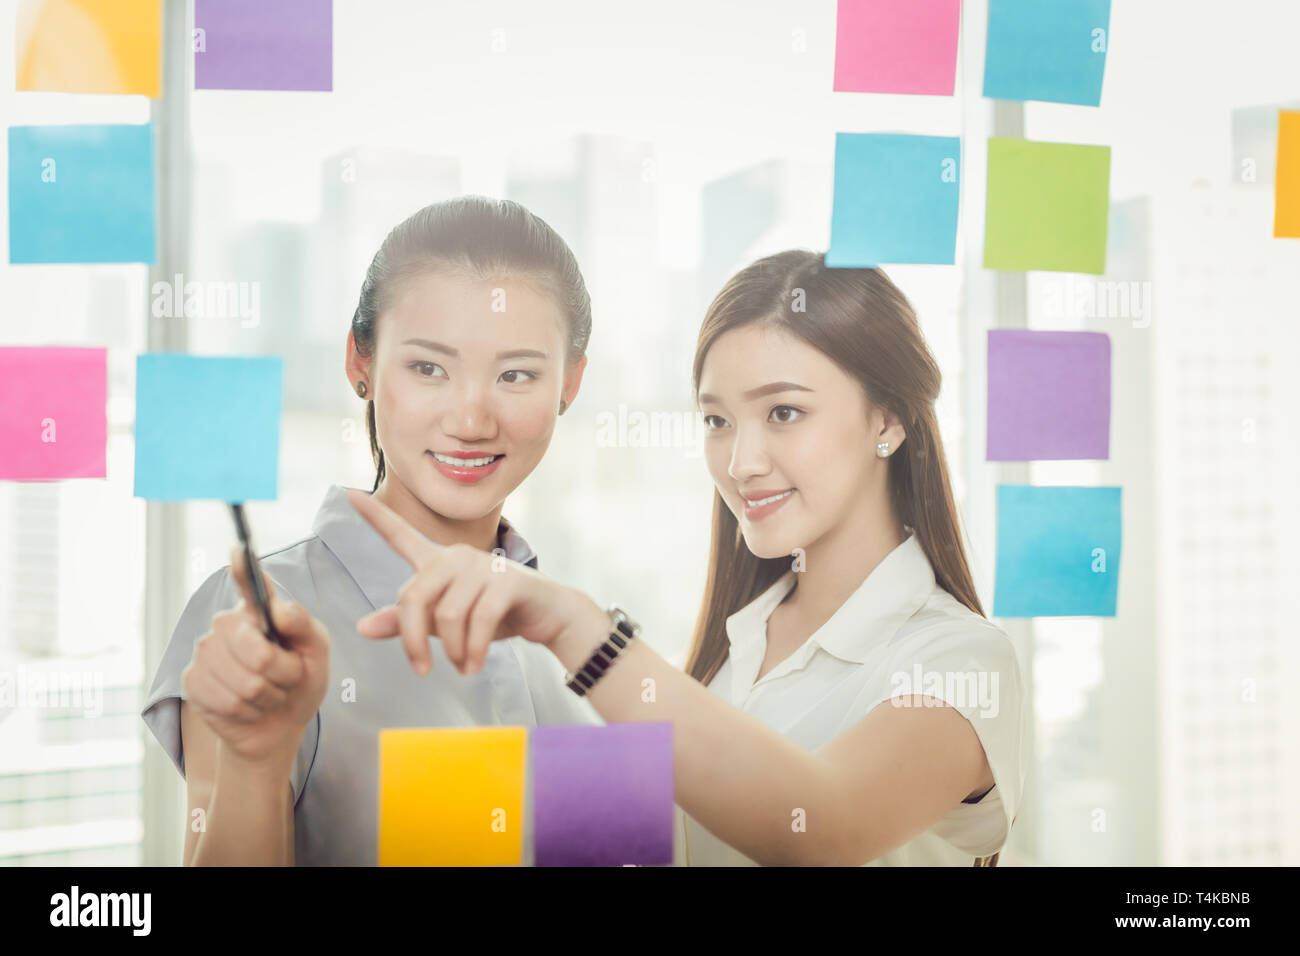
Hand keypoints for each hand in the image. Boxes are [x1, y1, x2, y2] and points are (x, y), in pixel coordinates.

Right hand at [180, 546, 330, 769]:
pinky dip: (249, 711)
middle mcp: (227, 624)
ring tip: (269, 694)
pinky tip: (250, 708)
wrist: (279, 724)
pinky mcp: (193, 681)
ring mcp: (205, 652)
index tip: (240, 551)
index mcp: (258, 610)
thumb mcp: (316, 652)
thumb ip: (303, 625)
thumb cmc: (300, 681)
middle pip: (259, 653)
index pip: (249, 585)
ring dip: (268, 696)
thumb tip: (278, 609)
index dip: (243, 569)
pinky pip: (227, 701)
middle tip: (286, 678)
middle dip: (283, 675)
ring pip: (246, 682)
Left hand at [347, 488, 603, 676]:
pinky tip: (474, 667)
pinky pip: (478, 621)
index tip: (347, 494)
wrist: (548, 615)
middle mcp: (456, 556)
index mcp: (438, 562)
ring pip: (446, 615)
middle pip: (413, 597)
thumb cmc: (496, 617)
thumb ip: (406, 623)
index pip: (400, 536)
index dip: (375, 518)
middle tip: (422, 670)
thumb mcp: (446, 623)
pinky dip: (473, 650)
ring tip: (462, 666)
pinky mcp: (507, 582)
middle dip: (413, 641)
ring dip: (451, 651)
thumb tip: (361, 628)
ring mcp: (483, 566)